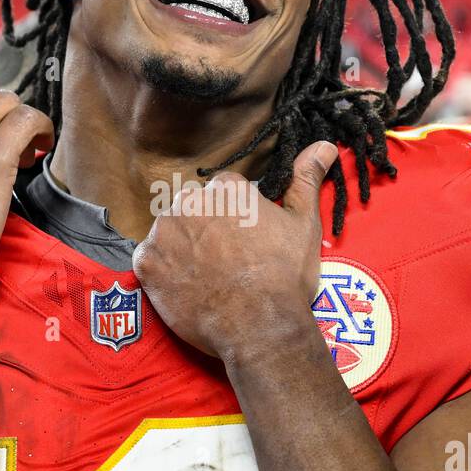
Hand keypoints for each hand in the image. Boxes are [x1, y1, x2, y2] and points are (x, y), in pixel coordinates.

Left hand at [133, 141, 338, 358]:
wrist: (258, 325)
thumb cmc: (284, 276)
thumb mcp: (304, 224)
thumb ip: (306, 180)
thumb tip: (324, 144)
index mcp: (226, 188)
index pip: (224, 194)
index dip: (237, 221)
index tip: (247, 243)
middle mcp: (189, 200)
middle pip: (194, 211)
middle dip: (206, 232)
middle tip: (227, 264)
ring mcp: (164, 231)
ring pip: (171, 235)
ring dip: (183, 251)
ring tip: (207, 279)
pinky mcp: (146, 263)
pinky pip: (149, 261)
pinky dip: (163, 273)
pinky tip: (186, 288)